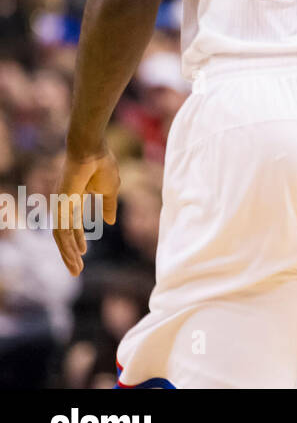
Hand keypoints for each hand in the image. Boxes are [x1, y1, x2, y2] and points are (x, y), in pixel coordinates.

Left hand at [53, 144, 119, 276]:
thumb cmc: (102, 165)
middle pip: (65, 234)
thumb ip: (109, 206)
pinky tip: (74, 255)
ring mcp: (61, 206)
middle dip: (71, 253)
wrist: (92, 151)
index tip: (83, 252)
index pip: (73, 225)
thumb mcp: (110, 190)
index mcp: (75, 199)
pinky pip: (61, 230)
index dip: (78, 239)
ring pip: (61, 237)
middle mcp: (64, 205)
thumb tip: (110, 222)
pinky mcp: (60, 206)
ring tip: (76, 271)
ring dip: (68, 255)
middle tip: (77, 270)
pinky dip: (67, 245)